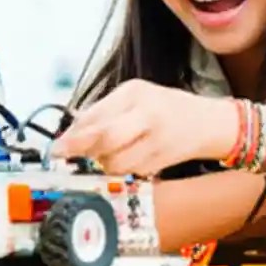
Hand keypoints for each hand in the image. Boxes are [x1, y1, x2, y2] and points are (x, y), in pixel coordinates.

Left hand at [50, 79, 236, 175]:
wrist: (210, 123)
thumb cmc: (166, 107)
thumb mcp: (135, 97)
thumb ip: (103, 111)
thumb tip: (71, 132)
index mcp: (136, 93)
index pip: (98, 115)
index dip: (73, 135)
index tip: (56, 147)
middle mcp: (148, 115)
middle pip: (106, 138)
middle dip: (82, 150)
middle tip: (66, 156)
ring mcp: (157, 140)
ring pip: (115, 161)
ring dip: (102, 163)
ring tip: (106, 153)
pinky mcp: (162, 161)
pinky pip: (130, 171)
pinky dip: (122, 168)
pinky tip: (128, 157)